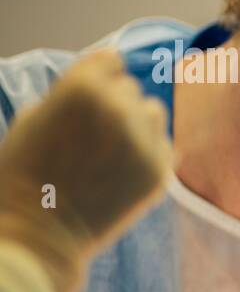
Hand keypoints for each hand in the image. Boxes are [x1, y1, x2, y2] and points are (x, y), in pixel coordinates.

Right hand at [0, 51, 170, 291]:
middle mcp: (120, 109)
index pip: (111, 60)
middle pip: (130, 89)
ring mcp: (145, 141)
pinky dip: (148, 152)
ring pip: (153, 113)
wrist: (40, 231)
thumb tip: (99, 81)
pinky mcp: (161, 170)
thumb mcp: (34, 117)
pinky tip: (122, 170)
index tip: (91, 96)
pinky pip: (163, 144)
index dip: (99, 76)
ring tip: (110, 149)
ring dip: (138, 124)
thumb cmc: (25, 173)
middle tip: (92, 134)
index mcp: (83, 88)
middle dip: (114, 104)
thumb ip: (70, 93)